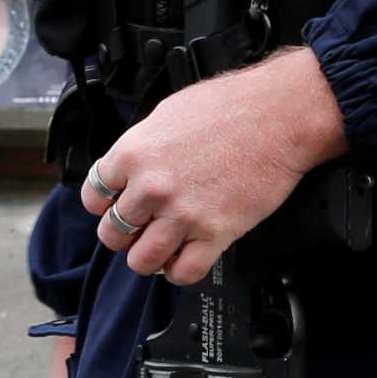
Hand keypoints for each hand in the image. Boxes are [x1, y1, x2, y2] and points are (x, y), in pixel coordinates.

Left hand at [83, 48, 343, 284]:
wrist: (282, 114)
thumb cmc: (235, 105)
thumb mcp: (170, 112)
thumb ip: (143, 146)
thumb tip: (132, 168)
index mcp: (134, 153)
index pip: (94, 197)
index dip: (105, 204)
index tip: (116, 206)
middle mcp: (152, 187)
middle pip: (113, 233)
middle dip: (126, 233)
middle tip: (143, 227)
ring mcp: (182, 213)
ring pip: (141, 261)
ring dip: (149, 257)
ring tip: (164, 247)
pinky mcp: (215, 232)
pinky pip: (184, 273)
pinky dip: (181, 271)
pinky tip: (188, 256)